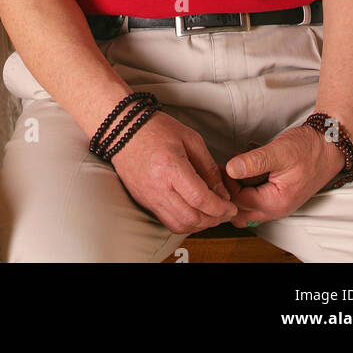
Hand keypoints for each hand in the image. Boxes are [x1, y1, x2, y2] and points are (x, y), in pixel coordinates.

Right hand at [109, 110, 237, 235]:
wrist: (122, 128)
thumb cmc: (155, 128)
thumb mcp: (190, 138)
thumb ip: (208, 167)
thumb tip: (221, 192)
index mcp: (171, 167)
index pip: (200, 199)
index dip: (220, 208)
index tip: (230, 207)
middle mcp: (158, 187)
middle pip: (191, 218)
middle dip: (213, 220)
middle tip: (225, 212)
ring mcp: (148, 197)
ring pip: (179, 225)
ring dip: (199, 224)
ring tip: (210, 214)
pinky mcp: (143, 201)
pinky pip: (167, 221)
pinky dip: (184, 222)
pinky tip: (193, 212)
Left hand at [224, 123, 344, 225]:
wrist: (329, 147)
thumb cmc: (309, 149)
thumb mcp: (279, 152)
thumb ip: (253, 162)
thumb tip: (231, 169)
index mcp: (276, 202)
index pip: (239, 202)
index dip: (227, 184)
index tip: (222, 167)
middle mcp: (277, 209)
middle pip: (241, 211)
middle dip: (230, 192)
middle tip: (226, 170)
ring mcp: (278, 204)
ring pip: (247, 207)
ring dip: (238, 190)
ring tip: (238, 167)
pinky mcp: (278, 196)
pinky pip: (256, 199)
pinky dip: (247, 186)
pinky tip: (249, 168)